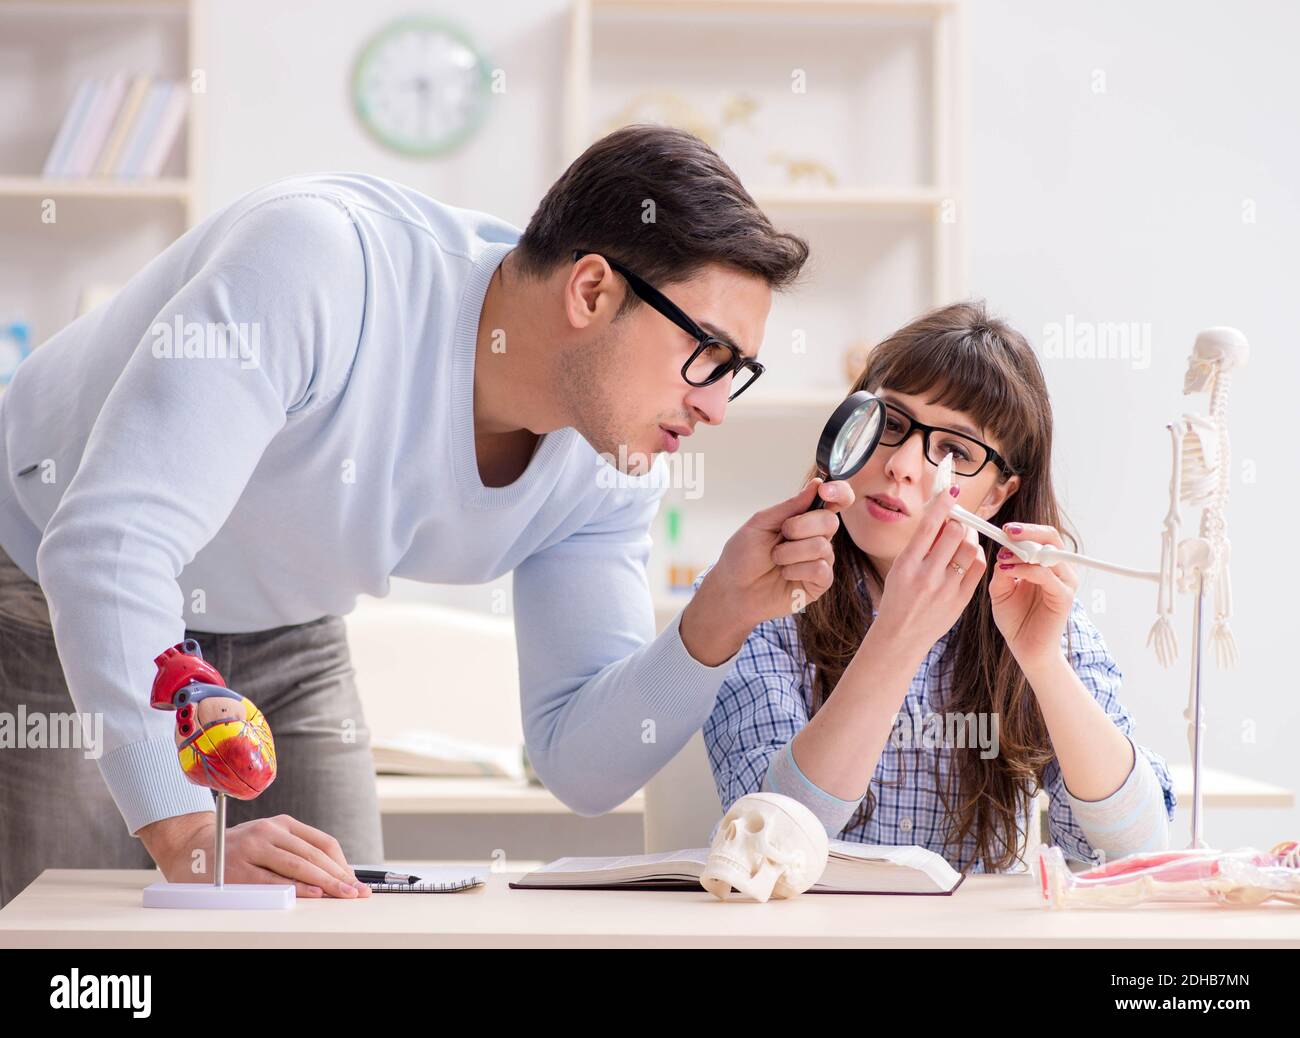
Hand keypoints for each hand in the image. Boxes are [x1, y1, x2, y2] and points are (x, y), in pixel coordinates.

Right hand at [140, 810, 370, 898]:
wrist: (191, 849)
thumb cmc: (236, 850)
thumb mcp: (268, 841)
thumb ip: (295, 852)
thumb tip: (332, 877)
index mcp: (282, 824)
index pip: (322, 842)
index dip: (342, 863)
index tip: (355, 881)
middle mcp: (269, 831)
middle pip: (314, 855)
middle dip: (339, 876)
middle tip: (357, 892)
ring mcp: (253, 848)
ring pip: (297, 865)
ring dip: (325, 882)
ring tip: (342, 895)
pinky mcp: (237, 868)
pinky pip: (272, 879)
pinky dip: (295, 887)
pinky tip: (312, 894)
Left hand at [681, 478, 853, 664]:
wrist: (733, 589)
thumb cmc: (743, 555)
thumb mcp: (761, 523)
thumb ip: (790, 506)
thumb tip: (816, 484)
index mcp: (805, 518)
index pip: (835, 500)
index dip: (839, 492)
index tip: (825, 490)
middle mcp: (816, 537)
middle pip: (830, 521)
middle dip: (800, 526)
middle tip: (781, 535)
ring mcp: (820, 560)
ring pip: (822, 546)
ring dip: (790, 552)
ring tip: (775, 559)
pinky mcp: (819, 583)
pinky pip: (820, 570)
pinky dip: (796, 570)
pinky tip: (785, 574)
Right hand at [873, 487, 985, 656]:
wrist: (900, 636)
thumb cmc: (898, 598)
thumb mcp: (899, 569)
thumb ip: (920, 546)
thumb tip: (942, 517)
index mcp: (907, 565)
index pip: (930, 526)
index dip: (943, 505)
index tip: (952, 491)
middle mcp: (927, 576)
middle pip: (955, 534)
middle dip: (959, 522)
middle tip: (958, 521)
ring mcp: (946, 589)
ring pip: (971, 549)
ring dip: (970, 537)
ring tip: (964, 537)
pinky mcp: (961, 600)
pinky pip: (977, 568)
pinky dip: (976, 556)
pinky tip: (969, 555)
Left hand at [989, 522, 1077, 670]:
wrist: (1025, 648)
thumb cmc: (1016, 619)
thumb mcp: (1001, 589)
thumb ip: (1003, 569)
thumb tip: (1002, 551)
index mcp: (1046, 565)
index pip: (1041, 537)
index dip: (1024, 529)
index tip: (1002, 528)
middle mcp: (1059, 570)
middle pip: (1051, 537)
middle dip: (1028, 531)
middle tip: (1007, 531)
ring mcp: (1064, 583)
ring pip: (1049, 554)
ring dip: (1022, 551)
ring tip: (1002, 558)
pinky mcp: (1064, 597)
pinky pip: (1046, 575)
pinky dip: (1025, 569)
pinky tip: (1007, 571)